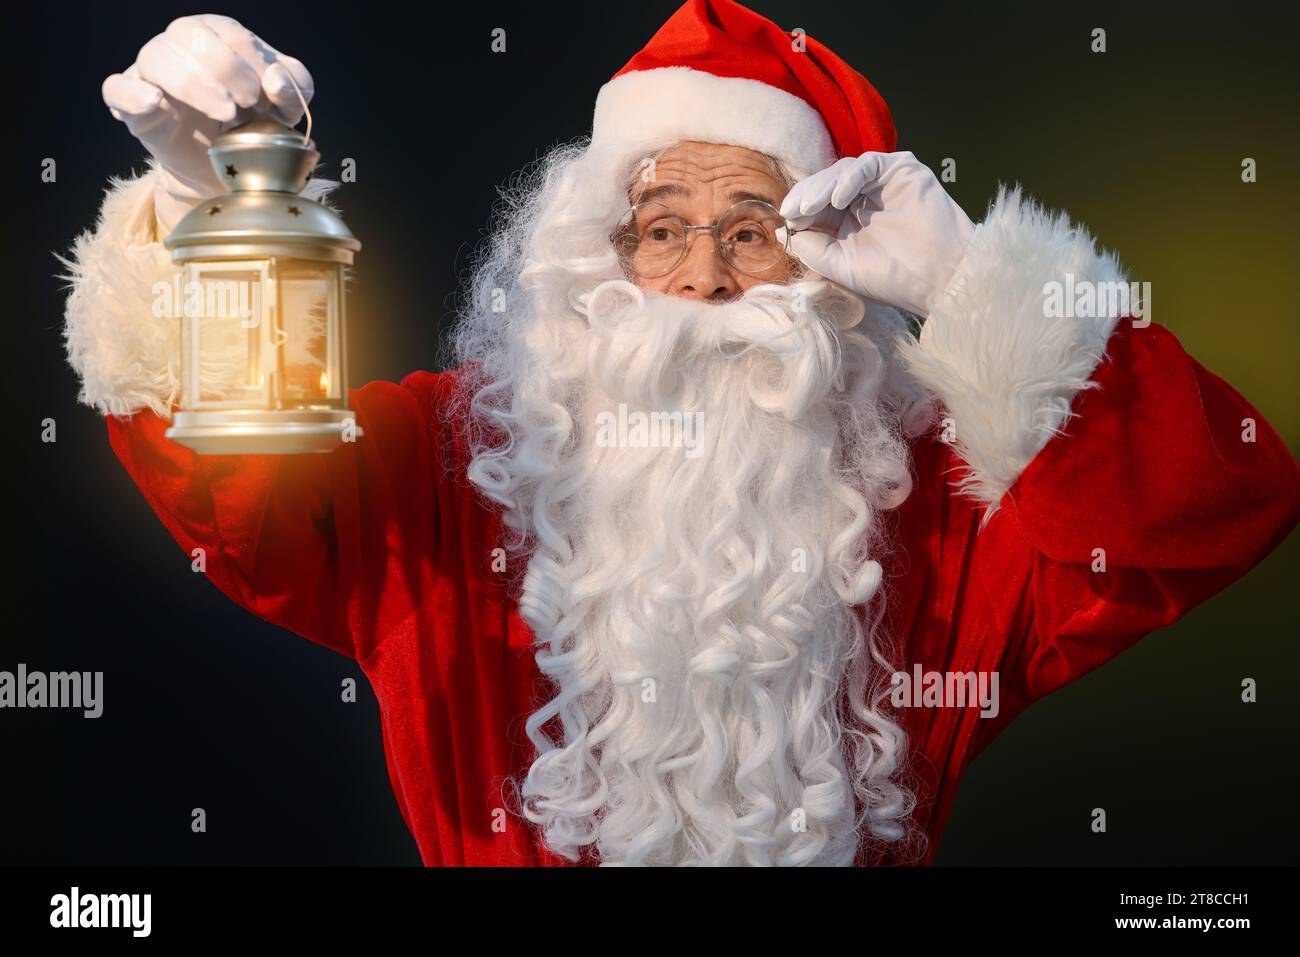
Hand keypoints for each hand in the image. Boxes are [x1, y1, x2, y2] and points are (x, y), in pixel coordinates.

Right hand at [101, 14, 313, 234]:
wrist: (232, 170)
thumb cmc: (258, 125)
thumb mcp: (288, 106)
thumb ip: (294, 85)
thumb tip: (276, 79)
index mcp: (217, 36)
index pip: (227, 31)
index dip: (250, 60)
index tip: (266, 96)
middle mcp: (179, 46)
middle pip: (187, 33)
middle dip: (224, 67)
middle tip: (248, 104)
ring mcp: (152, 73)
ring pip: (156, 57)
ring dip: (193, 82)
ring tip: (226, 113)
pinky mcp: (133, 106)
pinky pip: (116, 89)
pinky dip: (132, 93)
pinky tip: (156, 103)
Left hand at [779, 151, 974, 316]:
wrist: (939, 279)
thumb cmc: (893, 279)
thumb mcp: (839, 266)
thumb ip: (811, 247)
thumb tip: (782, 229)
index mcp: (847, 221)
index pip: (815, 205)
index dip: (798, 208)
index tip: (784, 218)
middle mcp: (864, 198)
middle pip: (825, 184)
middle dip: (805, 195)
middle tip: (791, 209)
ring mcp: (882, 183)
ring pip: (843, 171)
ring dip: (822, 187)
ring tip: (810, 207)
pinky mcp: (901, 170)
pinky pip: (868, 164)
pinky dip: (849, 179)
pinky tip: (839, 200)